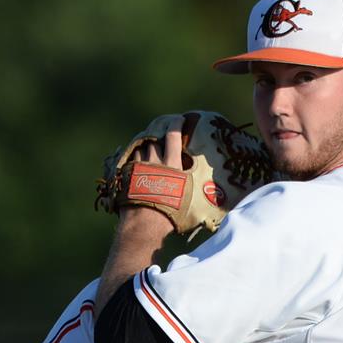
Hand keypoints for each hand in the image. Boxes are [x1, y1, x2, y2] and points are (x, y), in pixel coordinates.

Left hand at [116, 116, 184, 237]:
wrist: (143, 223)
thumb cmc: (169, 214)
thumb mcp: (188, 199)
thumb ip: (195, 188)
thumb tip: (216, 196)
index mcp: (171, 163)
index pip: (173, 134)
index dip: (176, 123)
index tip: (179, 119)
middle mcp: (154, 160)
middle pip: (154, 140)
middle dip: (158, 139)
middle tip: (162, 141)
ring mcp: (138, 166)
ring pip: (140, 148)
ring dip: (145, 149)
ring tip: (149, 154)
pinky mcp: (126, 174)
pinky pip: (129, 160)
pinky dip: (134, 159)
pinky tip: (136, 165)